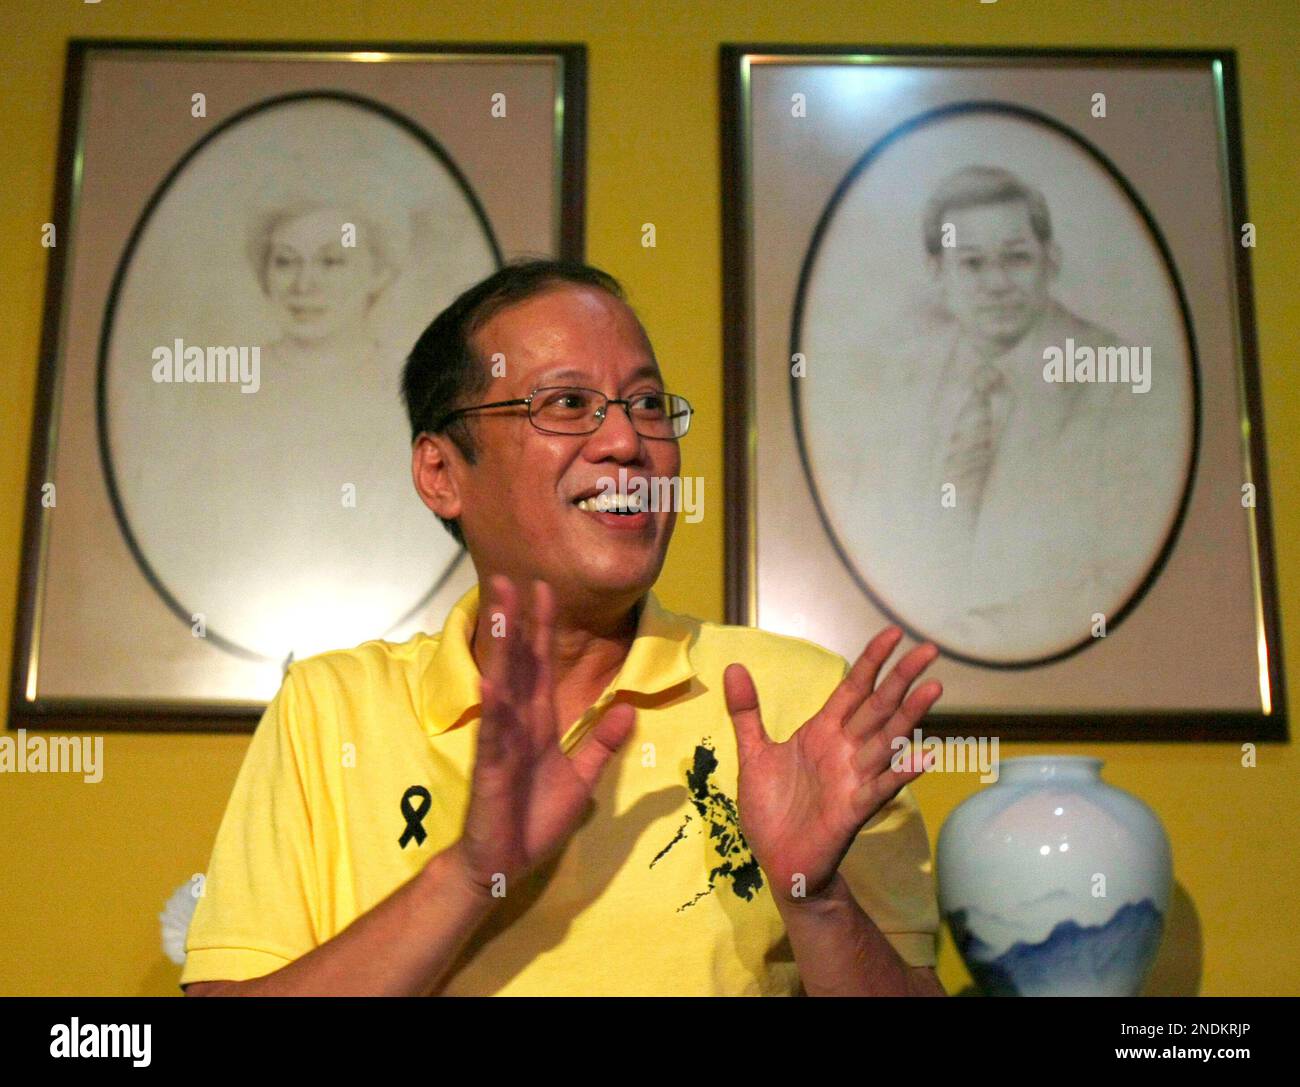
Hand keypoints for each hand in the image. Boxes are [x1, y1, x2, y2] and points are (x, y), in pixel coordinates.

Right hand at [450, 575, 636, 896]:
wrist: (504, 862)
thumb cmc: (536, 820)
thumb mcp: (582, 779)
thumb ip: (603, 745)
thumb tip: (629, 709)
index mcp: (539, 723)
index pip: (542, 665)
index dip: (543, 628)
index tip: (545, 589)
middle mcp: (517, 723)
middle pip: (518, 662)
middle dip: (514, 621)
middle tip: (510, 578)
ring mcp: (501, 742)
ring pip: (502, 685)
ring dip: (500, 646)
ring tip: (498, 609)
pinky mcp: (491, 768)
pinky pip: (494, 733)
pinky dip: (495, 707)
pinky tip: (493, 680)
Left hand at [723, 627, 941, 906]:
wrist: (777, 862)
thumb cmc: (771, 809)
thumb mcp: (753, 753)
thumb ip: (746, 711)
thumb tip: (733, 666)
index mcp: (823, 731)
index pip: (854, 688)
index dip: (872, 662)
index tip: (893, 633)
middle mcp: (845, 749)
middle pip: (878, 706)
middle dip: (902, 678)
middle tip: (930, 649)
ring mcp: (853, 778)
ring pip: (886, 741)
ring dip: (909, 716)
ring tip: (933, 689)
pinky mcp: (853, 810)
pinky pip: (880, 787)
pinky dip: (901, 773)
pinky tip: (921, 757)